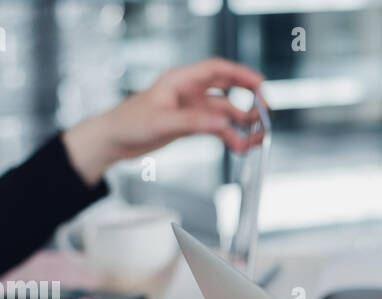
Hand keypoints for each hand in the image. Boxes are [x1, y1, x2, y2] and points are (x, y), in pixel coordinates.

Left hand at [63, 58, 265, 184]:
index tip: (261, 85)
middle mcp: (189, 91)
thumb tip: (222, 124)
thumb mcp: (161, 123)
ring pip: (225, 113)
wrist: (114, 140)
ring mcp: (192, 108)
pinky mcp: (191, 125)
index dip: (241, 75)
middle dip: (249, 98)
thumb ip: (193, 123)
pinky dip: (230, 136)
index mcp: (180, 80)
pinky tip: (241, 146)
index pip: (217, 70)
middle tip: (267, 110)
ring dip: (242, 125)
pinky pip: (217, 128)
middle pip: (227, 88)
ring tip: (256, 138)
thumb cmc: (129, 123)